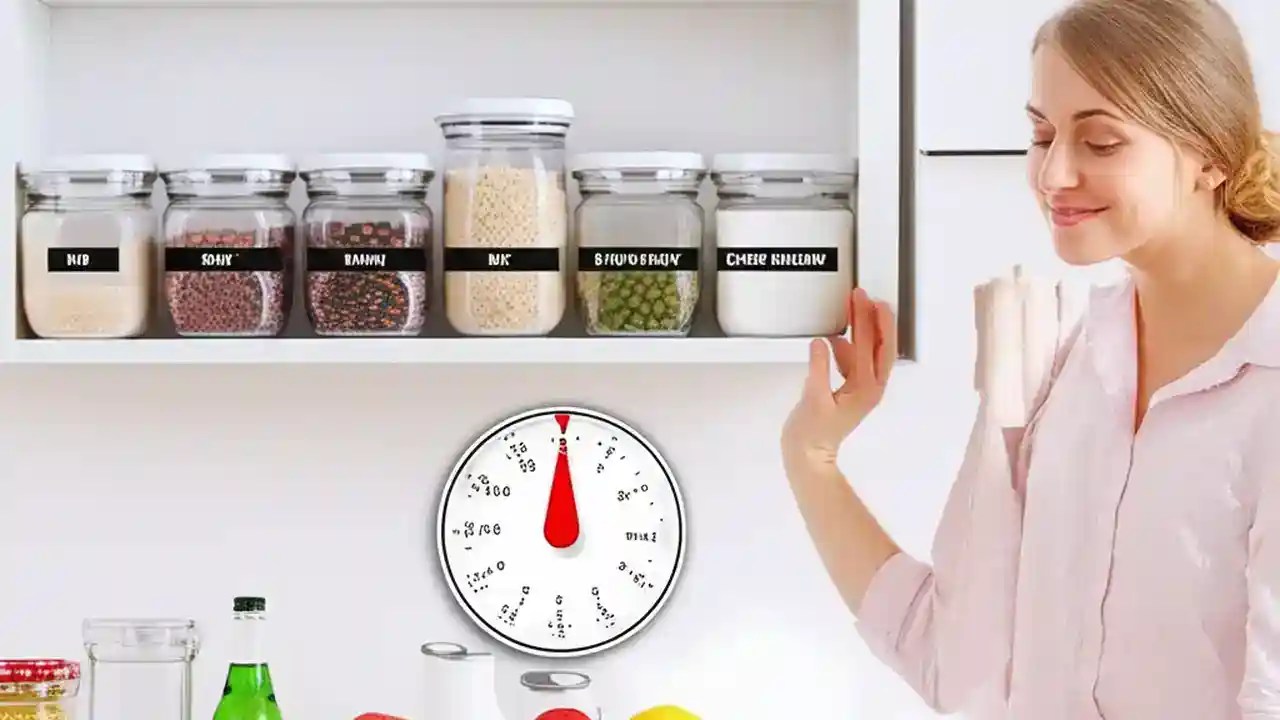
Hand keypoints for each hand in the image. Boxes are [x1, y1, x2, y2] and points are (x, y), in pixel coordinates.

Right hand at [782, 288, 897, 465]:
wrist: (809, 457)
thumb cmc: (811, 433)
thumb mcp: (812, 398)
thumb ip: (818, 368)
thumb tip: (821, 342)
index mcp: (865, 387)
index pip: (868, 346)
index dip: (865, 319)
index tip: (861, 299)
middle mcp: (870, 387)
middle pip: (880, 346)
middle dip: (875, 319)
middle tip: (867, 296)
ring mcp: (862, 389)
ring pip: (869, 353)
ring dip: (863, 330)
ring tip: (855, 309)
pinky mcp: (851, 391)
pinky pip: (855, 362)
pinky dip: (849, 347)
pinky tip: (837, 338)